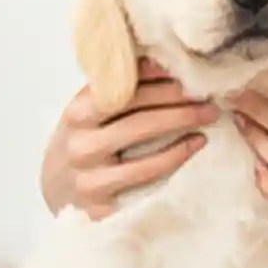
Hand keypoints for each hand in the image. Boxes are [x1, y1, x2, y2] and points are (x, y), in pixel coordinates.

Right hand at [41, 59, 218, 219]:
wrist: (57, 187)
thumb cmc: (83, 139)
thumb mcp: (89, 110)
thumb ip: (117, 88)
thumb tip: (162, 60)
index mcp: (77, 114)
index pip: (122, 91)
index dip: (157, 80)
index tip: (187, 72)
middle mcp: (81, 145)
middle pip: (138, 120)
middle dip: (179, 104)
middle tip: (209, 95)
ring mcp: (90, 178)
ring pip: (145, 152)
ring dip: (183, 129)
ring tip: (209, 116)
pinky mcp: (102, 207)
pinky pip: (147, 180)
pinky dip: (175, 159)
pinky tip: (194, 144)